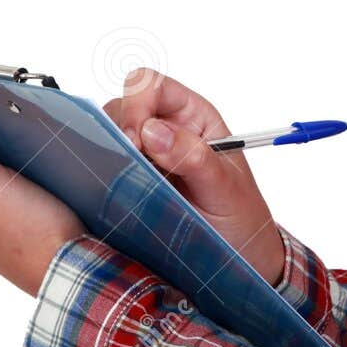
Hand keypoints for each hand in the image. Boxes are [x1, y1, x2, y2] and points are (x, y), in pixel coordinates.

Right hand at [103, 67, 285, 286]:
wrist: (242, 260)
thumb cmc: (242, 220)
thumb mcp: (225, 189)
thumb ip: (194, 158)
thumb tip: (152, 130)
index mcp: (194, 118)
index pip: (152, 86)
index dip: (137, 104)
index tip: (134, 140)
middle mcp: (167, 130)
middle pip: (123, 105)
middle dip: (118, 130)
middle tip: (126, 167)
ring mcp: (146, 157)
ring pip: (109, 135)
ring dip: (109, 153)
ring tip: (125, 183)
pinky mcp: (132, 181)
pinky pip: (106, 166)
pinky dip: (104, 174)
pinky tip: (116, 193)